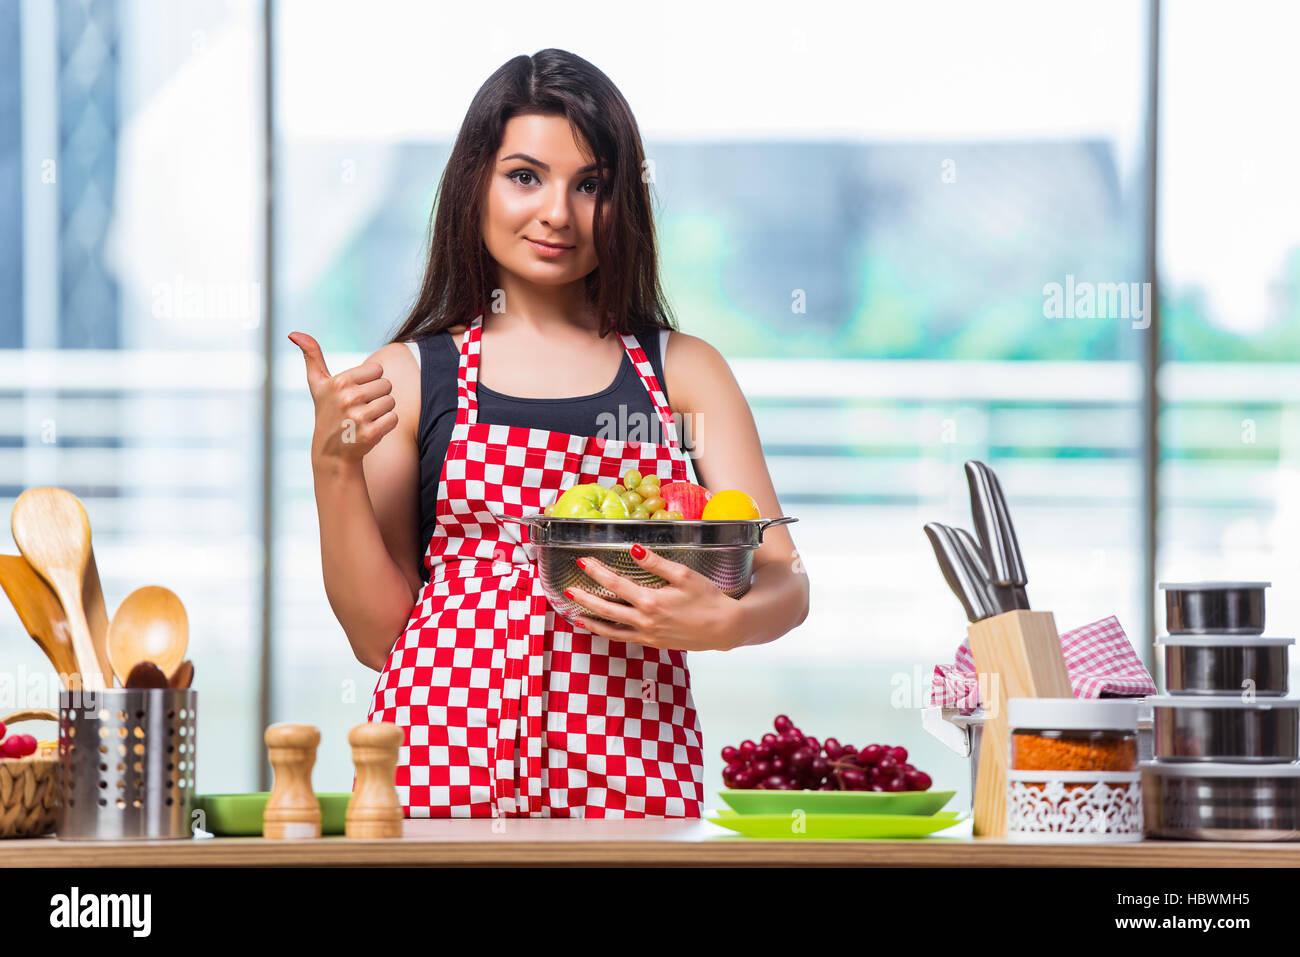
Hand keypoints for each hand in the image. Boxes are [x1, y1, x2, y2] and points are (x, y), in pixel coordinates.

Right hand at [289, 332, 396, 468]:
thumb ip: (312, 356)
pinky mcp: (370, 434)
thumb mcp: (317, 384)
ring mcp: (359, 416)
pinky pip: (393, 418)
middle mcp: (348, 397)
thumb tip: (294, 333)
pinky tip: (371, 429)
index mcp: (339, 382)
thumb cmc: (327, 412)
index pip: (378, 370)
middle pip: (387, 385)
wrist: (331, 453)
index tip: (356, 392)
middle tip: (361, 408)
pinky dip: (387, 424)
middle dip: (377, 396)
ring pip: (391, 402)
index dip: (370, 381)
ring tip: (365, 419)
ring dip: (382, 411)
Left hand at [564, 543, 743, 651]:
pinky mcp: (653, 643)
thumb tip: (635, 549)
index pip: (615, 584)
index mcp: (650, 601)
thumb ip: (657, 563)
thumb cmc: (708, 599)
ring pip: (611, 629)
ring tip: (574, 614)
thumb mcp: (684, 575)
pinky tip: (600, 629)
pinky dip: (607, 633)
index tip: (582, 561)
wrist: (725, 628)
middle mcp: (644, 621)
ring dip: (591, 620)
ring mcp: (647, 634)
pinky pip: (623, 639)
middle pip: (606, 608)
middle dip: (584, 598)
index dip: (597, 572)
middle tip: (567, 590)